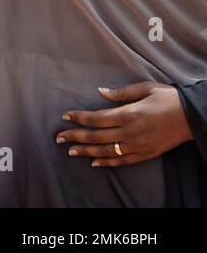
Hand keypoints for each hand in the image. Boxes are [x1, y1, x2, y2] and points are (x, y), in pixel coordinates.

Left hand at [56, 81, 192, 166]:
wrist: (193, 116)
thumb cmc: (168, 98)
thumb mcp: (145, 89)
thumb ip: (121, 93)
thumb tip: (100, 92)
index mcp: (128, 114)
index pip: (96, 118)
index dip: (78, 117)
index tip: (65, 116)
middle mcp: (130, 132)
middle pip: (96, 136)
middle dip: (75, 137)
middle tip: (59, 138)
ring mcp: (138, 145)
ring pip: (107, 151)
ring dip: (87, 151)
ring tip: (71, 151)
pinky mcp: (146, 154)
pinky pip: (123, 161)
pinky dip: (107, 162)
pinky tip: (95, 162)